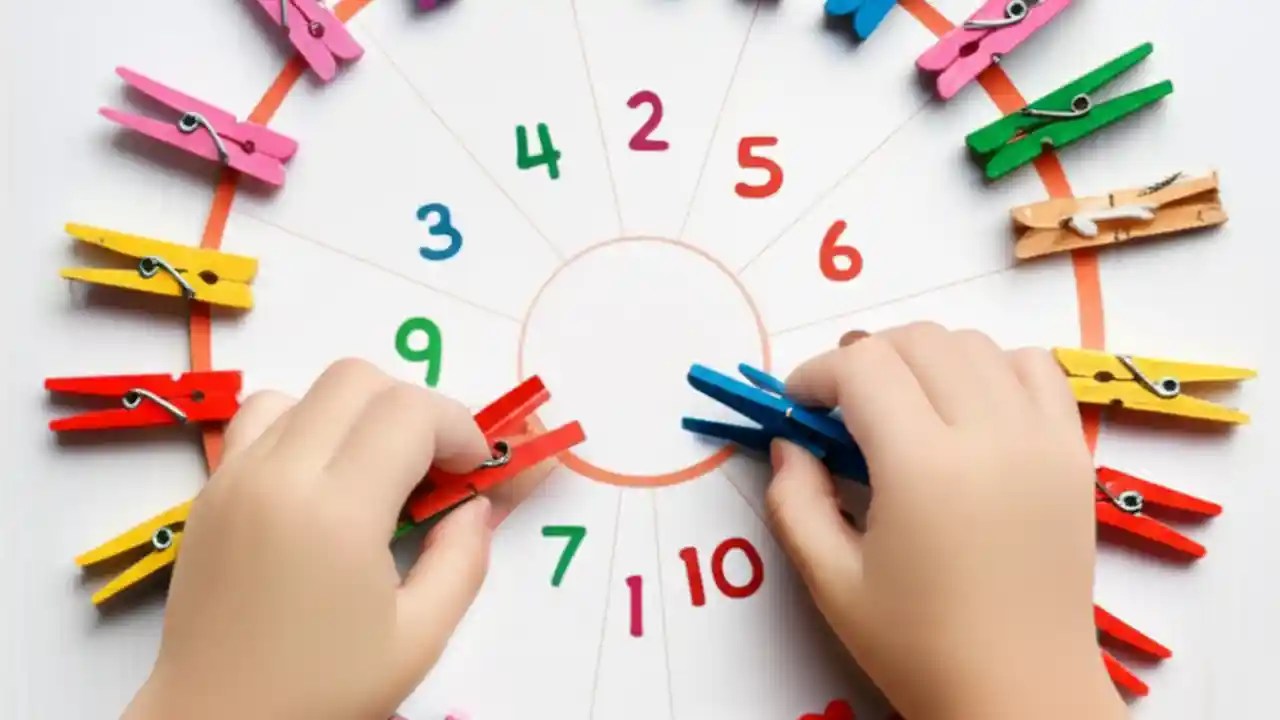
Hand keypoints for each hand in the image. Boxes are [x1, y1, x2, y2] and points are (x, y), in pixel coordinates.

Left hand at [124, 359, 551, 719]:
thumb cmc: (322, 691)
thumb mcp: (419, 638)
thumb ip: (463, 559)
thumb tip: (476, 504)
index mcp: (336, 513)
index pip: (410, 412)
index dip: (459, 427)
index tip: (475, 470)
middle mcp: (279, 475)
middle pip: (360, 379)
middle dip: (416, 408)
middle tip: (436, 467)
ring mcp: (236, 475)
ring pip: (309, 389)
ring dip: (358, 412)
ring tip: (378, 470)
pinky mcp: (211, 488)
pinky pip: (263, 417)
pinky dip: (306, 424)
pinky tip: (323, 480)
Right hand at [766, 323, 1126, 719]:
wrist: (1022, 694)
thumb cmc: (919, 648)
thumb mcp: (831, 582)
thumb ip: (795, 500)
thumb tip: (791, 441)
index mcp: (924, 468)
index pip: (863, 366)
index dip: (816, 374)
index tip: (798, 406)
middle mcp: (990, 436)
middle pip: (918, 340)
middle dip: (865, 358)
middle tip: (842, 409)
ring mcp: (1041, 439)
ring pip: (975, 344)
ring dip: (925, 358)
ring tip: (904, 407)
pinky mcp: (1072, 453)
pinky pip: (1035, 368)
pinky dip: (992, 367)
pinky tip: (968, 410)